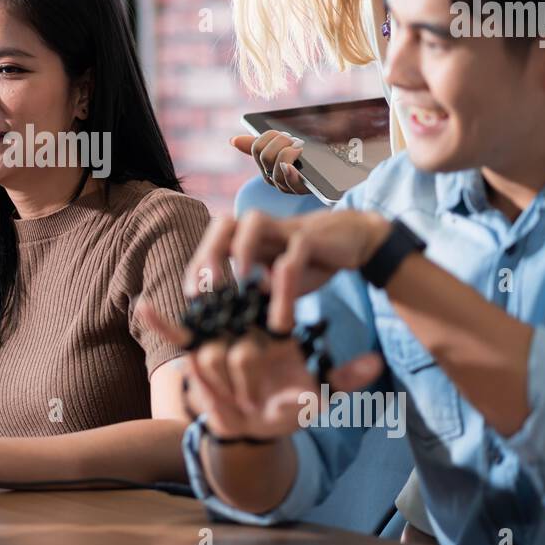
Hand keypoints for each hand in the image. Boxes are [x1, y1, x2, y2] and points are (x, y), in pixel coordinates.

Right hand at [136, 299, 382, 440]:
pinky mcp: (197, 352)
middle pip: (240, 349)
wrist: (258, 424)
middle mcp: (246, 328)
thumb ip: (345, 378)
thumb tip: (375, 362)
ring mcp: (219, 339)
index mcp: (277, 330)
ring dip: (221, 388)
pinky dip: (161, 323)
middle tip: (254, 402)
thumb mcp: (320, 394)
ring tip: (236, 404)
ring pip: (212, 359)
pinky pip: (178, 335)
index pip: (279, 304)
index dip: (282, 288)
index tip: (285, 272)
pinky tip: (144, 305)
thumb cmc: (291, 403)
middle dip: (247, 382)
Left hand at [185, 211, 390, 328]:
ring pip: (254, 222)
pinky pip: (294, 254)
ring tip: (241, 283)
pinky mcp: (311, 236)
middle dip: (209, 252)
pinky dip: (283, 278)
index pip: (211, 245)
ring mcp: (284, 229)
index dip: (197, 267)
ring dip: (242, 250)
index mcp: (246, 239)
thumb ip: (254, 294)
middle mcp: (260, 229)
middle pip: (224, 223)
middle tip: (206, 287)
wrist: (353, 240)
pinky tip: (279, 301)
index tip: (191, 296)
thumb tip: (228, 323)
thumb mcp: (275, 280)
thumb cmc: (307, 262)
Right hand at [231, 130, 307, 194]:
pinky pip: (290, 182)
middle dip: (281, 142)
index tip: (285, 134)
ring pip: (277, 167)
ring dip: (290, 153)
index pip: (257, 148)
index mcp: (265, 165)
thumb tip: (232, 140)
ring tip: (301, 148)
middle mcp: (272, 177)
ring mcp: (285, 185)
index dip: (270, 136)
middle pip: (266, 156)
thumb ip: (258, 143)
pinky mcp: (300, 190)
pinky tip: (295, 167)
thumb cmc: (302, 158)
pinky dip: (291, 173)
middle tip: (296, 140)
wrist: (326, 171)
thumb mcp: (281, 148)